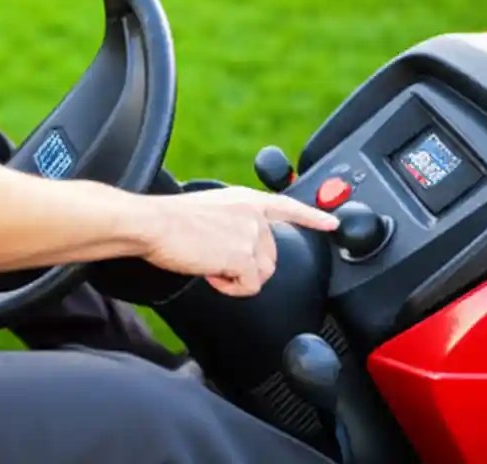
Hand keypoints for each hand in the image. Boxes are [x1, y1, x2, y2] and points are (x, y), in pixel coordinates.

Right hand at [142, 187, 338, 296]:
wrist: (154, 224)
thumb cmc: (169, 220)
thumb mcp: (208, 209)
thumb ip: (231, 220)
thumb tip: (232, 242)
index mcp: (245, 199)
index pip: (287, 206)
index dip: (312, 217)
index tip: (332, 223)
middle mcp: (253, 215)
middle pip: (270, 255)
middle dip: (246, 265)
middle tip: (215, 261)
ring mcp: (251, 235)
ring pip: (261, 273)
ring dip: (237, 277)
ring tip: (210, 265)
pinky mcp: (243, 257)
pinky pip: (249, 286)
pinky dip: (230, 287)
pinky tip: (211, 273)